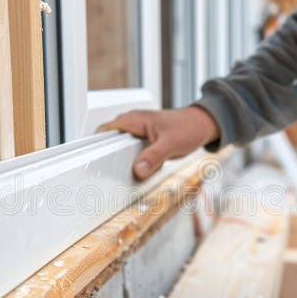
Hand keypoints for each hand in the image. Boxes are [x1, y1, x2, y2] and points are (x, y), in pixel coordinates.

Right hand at [98, 106, 219, 179]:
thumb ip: (153, 157)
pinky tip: (136, 175)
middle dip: (107, 157)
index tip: (93, 160)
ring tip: (118, 177)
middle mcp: (133, 125)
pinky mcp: (146, 143)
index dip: (96, 144)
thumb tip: (138, 170)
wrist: (203, 125)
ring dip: (121, 162)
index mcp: (134, 120)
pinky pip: (134, 154)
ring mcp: (139, 134)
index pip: (105, 130)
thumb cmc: (189, 126)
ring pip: (122, 149)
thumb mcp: (171, 143)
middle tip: (105, 174)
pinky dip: (134, 164)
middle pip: (111, 142)